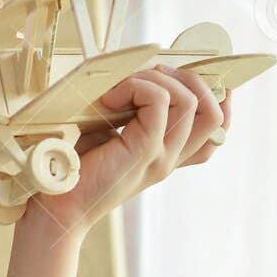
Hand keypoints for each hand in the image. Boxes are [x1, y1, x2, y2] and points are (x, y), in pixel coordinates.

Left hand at [28, 64, 231, 235]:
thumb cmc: (76, 166)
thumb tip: (145, 70)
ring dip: (157, 78)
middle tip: (150, 72)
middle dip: (188, 78)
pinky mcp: (144, 151)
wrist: (58, 206)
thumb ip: (134, 110)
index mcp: (165, 156)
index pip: (215, 134)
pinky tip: (110, 98)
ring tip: (124, 86)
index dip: (219, 100)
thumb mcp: (111, 132)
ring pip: (190, 101)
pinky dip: (137, 85)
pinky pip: (160, 100)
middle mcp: (169, 159)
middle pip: (214, 114)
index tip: (192, 73)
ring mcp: (161, 157)